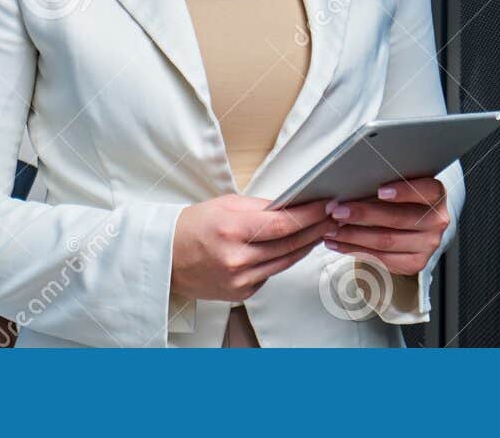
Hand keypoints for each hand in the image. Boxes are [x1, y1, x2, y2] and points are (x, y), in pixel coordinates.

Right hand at [170, 194, 335, 302]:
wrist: (167, 258)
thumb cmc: (192, 227)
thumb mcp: (226, 204)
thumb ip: (261, 207)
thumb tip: (292, 206)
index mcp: (231, 230)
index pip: (282, 224)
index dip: (310, 215)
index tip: (326, 205)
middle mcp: (236, 259)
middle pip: (289, 244)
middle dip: (315, 228)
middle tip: (333, 216)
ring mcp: (240, 281)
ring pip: (285, 261)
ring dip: (306, 245)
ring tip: (320, 230)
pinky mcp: (241, 293)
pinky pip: (271, 274)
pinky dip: (283, 260)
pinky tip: (292, 247)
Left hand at [320, 176, 448, 275]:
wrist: (423, 223)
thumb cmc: (406, 198)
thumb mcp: (403, 184)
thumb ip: (385, 184)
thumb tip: (349, 186)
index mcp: (436, 195)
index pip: (425, 190)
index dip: (403, 191)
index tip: (380, 191)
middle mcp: (436, 221)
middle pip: (397, 219)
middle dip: (363, 215)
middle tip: (338, 211)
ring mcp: (428, 245)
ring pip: (386, 241)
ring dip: (353, 236)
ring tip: (332, 229)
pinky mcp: (415, 263)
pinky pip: (381, 258)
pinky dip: (355, 250)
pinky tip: (339, 243)